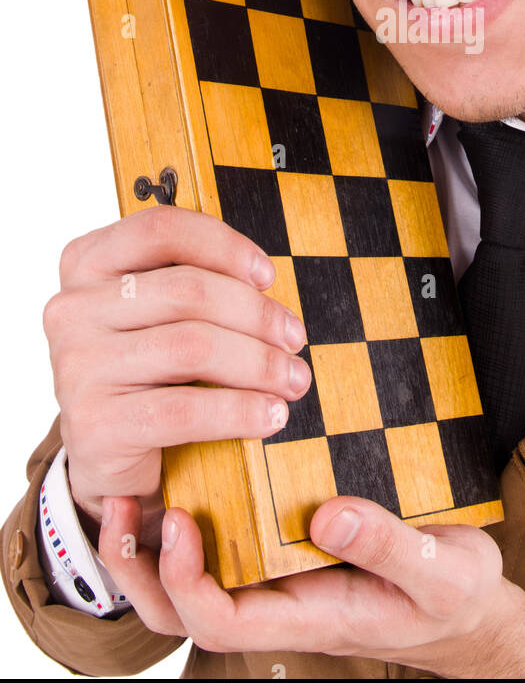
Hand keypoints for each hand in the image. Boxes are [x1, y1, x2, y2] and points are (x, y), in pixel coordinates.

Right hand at [43, 206, 310, 544]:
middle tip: (294, 338)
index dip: (225, 246)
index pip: (161, 230)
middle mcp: (72, 309)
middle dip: (257, 315)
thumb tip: (263, 282)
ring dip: (260, 364)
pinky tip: (269, 416)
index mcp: (87, 264)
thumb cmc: (142, 369)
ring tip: (293, 380)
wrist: (101, 453)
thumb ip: (192, 281)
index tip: (267, 275)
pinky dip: (239, 411)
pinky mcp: (94, 424)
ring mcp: (78, 366)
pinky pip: (184, 410)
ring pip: (194, 347)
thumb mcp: (154, 313)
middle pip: (189, 291)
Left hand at [98, 494, 524, 678]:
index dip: (185, 580)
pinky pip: (229, 541)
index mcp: (309, 616)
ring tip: (136, 490)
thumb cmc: (453, 593)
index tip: (179, 523)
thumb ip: (388, 545)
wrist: (468, 597)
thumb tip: (328, 514)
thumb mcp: (440, 572)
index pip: (221, 620)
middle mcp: (282, 600)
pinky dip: (199, 512)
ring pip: (196, 578)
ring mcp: (281, 576)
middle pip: (185, 609)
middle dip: (141, 568)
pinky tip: (192, 465)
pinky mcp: (290, 546)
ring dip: (153, 543)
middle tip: (124, 506)